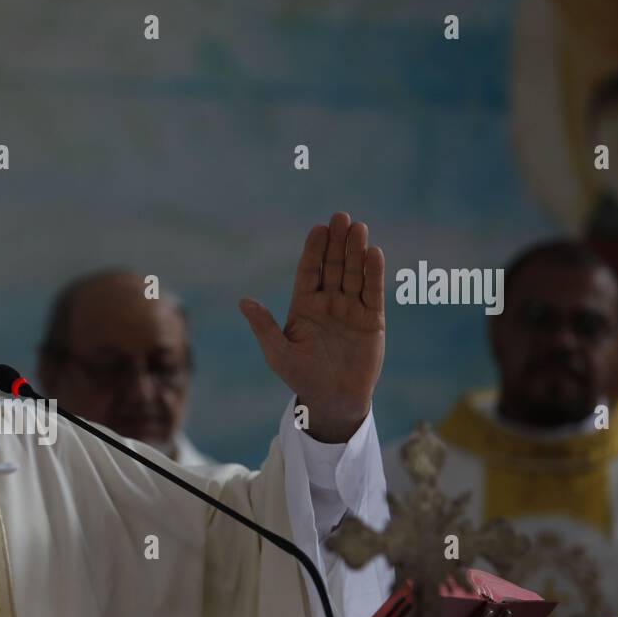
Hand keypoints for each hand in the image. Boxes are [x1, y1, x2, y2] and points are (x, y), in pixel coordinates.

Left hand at [239, 212, 385, 442]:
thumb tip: (243, 301)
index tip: (318, 229)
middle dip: (336, 243)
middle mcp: (328, 303)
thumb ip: (263, 326)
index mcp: (304, 306)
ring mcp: (350, 309)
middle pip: (333, 266)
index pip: (309, 272)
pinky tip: (374, 254)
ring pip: (354, 274)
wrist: (331, 400)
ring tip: (358, 227)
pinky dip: (373, 274)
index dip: (313, 251)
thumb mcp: (277, 352)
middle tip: (340, 216)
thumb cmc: (301, 377)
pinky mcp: (371, 320)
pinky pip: (372, 293)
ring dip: (356, 251)